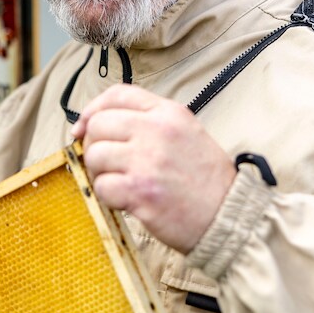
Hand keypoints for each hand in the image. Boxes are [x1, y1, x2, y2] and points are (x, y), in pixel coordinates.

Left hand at [69, 84, 235, 252]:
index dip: (92, 110)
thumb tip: (100, 125)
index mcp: (169, 113)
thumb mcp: (187, 134)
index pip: (117, 94)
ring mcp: (147, 160)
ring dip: (100, 173)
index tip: (83, 128)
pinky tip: (127, 201)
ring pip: (95, 156)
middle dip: (94, 146)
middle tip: (108, 165)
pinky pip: (102, 186)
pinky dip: (108, 196)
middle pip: (98, 125)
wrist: (230, 217)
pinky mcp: (140, 191)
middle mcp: (157, 130)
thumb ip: (150, 123)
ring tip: (121, 184)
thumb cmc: (207, 181)